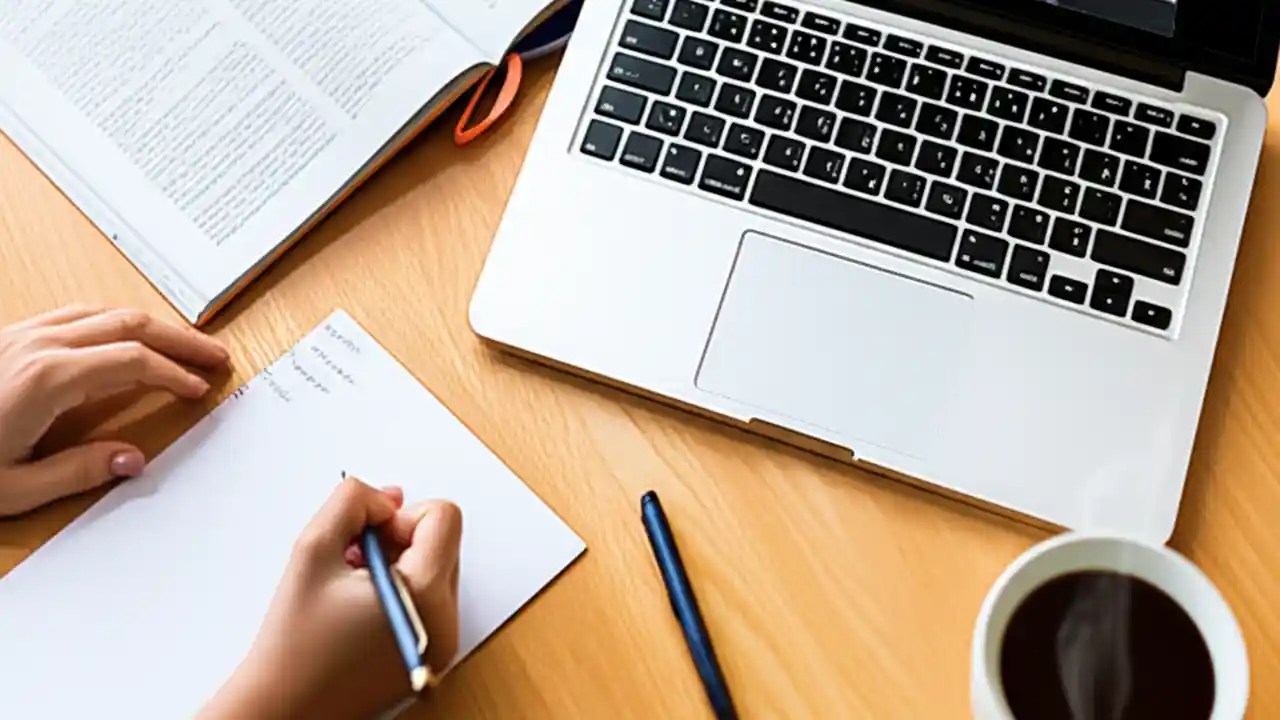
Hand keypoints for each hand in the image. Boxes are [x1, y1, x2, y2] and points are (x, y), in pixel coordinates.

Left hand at [0, 306, 227, 514]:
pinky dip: (112, 321)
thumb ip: (76, 473)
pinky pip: (74, 314)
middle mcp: (37, 345)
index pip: (132, 361)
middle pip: (127, 323)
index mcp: (47, 379)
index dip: (174, 373)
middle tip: (213, 354)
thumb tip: (131, 460)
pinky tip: (121, 336)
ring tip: (177, 343)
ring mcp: (21, 334)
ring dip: (148, 325)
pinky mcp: (8, 336)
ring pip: (102, 312)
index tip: (198, 387)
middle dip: (178, 339)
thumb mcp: (12, 488)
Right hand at [201, 477, 462, 719]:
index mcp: (425, 596)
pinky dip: (399, 592)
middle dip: (398, 540)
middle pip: (443, 541)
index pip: (444, 516)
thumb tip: (388, 498)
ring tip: (352, 587)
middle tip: (353, 562)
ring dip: (397, 564)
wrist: (284, 709)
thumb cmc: (293, 641)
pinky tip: (360, 608)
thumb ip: (352, 501)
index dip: (401, 516)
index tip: (367, 541)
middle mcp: (446, 622)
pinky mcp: (432, 654)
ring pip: (436, 568)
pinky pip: (430, 600)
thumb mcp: (312, 548)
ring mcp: (444, 643)